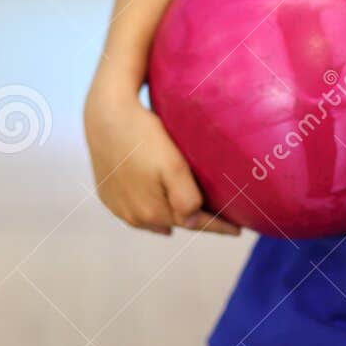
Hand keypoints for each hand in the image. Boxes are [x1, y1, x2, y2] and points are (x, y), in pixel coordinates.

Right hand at [84, 86, 240, 237]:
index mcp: (154, 213)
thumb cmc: (144, 136)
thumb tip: (193, 222)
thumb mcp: (173, 165)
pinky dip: (148, 206)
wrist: (106, 115)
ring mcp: (118, 207)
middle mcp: (135, 217)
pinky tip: (155, 198)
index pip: (196, 224)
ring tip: (186, 209)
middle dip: (194, 219)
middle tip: (215, 215)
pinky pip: (134, 209)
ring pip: (153, 218)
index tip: (239, 230)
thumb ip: (186, 198)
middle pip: (174, 222)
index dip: (219, 226)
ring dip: (169, 214)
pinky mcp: (107, 195)